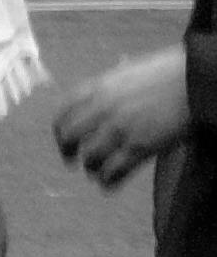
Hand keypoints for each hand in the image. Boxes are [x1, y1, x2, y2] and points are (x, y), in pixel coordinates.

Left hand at [56, 48, 198, 187]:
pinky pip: (113, 171)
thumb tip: (99, 99)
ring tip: (98, 172)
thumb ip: (109, 89)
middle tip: (74, 161)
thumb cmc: (168, 73)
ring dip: (92, 168)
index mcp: (96, 88)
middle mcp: (101, 109)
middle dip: (68, 152)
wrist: (195, 80)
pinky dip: (108, 181)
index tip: (65, 141)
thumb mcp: (129, 72)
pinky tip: (110, 184)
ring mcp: (118, 129)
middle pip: (69, 138)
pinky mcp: (138, 147)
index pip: (62, 114)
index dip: (60, 132)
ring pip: (90, 158)